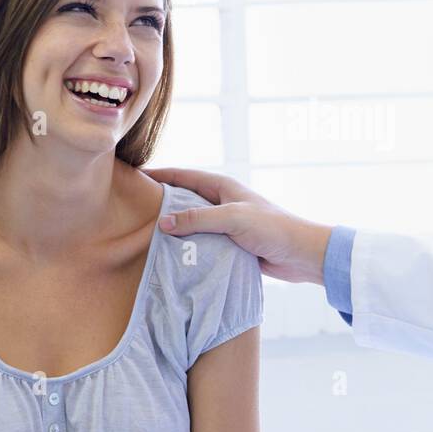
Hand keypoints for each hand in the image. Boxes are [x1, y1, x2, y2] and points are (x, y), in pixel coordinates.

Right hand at [144, 167, 332, 284]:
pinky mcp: (229, 244)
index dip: (159, 175)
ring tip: (143, 235)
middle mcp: (222, 202)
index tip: (133, 176)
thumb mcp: (233, 219)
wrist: (301, 254)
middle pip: (184, 199)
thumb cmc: (272, 228)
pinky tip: (170, 256)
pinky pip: (202, 242)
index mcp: (223, 187)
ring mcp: (225, 223)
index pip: (184, 175)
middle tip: (131, 209)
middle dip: (161, 202)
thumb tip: (163, 222)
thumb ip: (198, 219)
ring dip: (174, 228)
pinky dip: (187, 247)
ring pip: (192, 223)